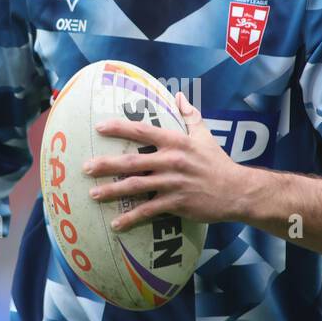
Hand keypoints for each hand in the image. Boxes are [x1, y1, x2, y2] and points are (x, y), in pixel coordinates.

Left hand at [83, 91, 249, 230]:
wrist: (236, 190)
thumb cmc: (217, 161)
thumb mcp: (204, 135)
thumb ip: (189, 115)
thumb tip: (178, 96)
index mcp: (176, 142)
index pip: (142, 131)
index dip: (119, 128)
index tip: (99, 127)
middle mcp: (171, 161)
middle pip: (131, 161)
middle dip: (105, 165)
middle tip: (85, 167)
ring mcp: (172, 183)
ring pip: (135, 187)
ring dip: (111, 192)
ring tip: (93, 195)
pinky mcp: (176, 203)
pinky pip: (148, 211)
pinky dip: (131, 218)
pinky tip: (115, 224)